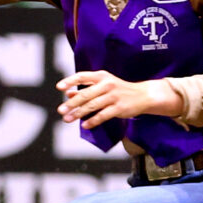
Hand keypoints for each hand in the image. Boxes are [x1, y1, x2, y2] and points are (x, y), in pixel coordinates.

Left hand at [56, 71, 183, 126]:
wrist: (143, 95)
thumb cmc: (119, 89)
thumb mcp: (103, 85)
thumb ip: (86, 88)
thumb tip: (68, 94)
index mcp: (102, 76)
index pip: (83, 76)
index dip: (70, 81)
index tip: (59, 87)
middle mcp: (107, 84)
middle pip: (86, 94)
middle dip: (71, 104)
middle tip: (61, 111)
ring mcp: (113, 96)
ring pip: (92, 106)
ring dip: (78, 114)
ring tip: (68, 119)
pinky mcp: (119, 107)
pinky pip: (103, 115)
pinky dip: (93, 121)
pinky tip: (85, 125)